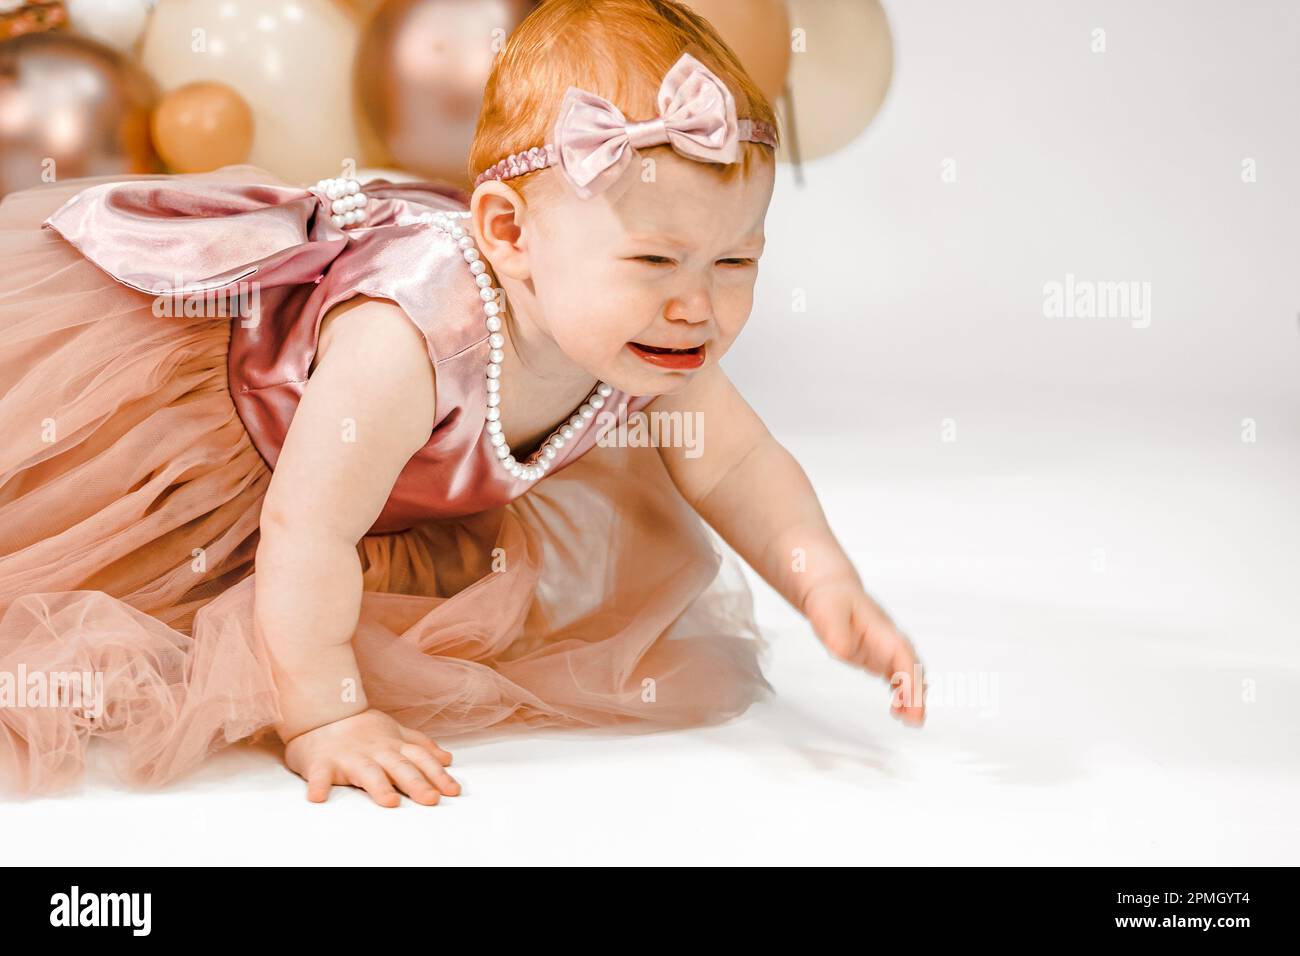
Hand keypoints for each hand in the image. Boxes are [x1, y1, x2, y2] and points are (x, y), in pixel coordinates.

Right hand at [282, 707, 461, 805]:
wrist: (321, 711)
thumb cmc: (362, 728)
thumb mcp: (395, 732)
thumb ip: (421, 746)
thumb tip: (447, 759)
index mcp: (393, 746)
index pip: (420, 759)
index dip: (437, 774)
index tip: (453, 791)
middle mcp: (375, 752)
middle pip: (399, 768)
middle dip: (416, 783)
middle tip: (431, 799)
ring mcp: (349, 757)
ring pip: (366, 772)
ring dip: (378, 786)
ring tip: (390, 802)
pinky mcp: (321, 762)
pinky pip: (319, 775)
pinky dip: (318, 785)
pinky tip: (318, 798)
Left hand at [802, 579, 926, 726]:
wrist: (832, 591)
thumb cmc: (831, 600)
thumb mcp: (826, 613)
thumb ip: (835, 634)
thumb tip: (843, 652)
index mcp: (882, 630)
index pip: (903, 656)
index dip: (910, 678)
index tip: (913, 700)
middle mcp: (890, 641)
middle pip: (912, 668)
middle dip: (917, 693)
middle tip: (914, 720)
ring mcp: (887, 650)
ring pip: (909, 676)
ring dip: (912, 697)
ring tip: (907, 720)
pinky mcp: (880, 658)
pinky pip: (898, 678)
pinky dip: (902, 694)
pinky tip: (898, 710)